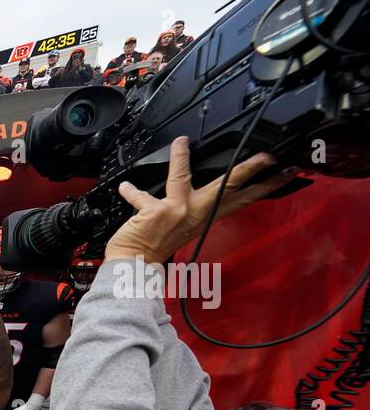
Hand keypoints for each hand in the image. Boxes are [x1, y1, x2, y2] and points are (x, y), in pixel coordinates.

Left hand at [105, 136, 288, 263]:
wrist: (136, 266)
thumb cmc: (157, 246)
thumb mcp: (185, 227)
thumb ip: (194, 206)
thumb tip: (200, 186)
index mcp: (205, 216)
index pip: (241, 199)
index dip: (265, 186)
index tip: (283, 172)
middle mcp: (195, 214)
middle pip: (227, 186)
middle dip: (249, 169)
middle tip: (267, 155)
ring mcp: (177, 212)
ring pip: (182, 178)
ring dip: (181, 159)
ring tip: (181, 143)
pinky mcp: (156, 213)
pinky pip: (141, 196)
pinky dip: (132, 192)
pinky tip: (125, 186)